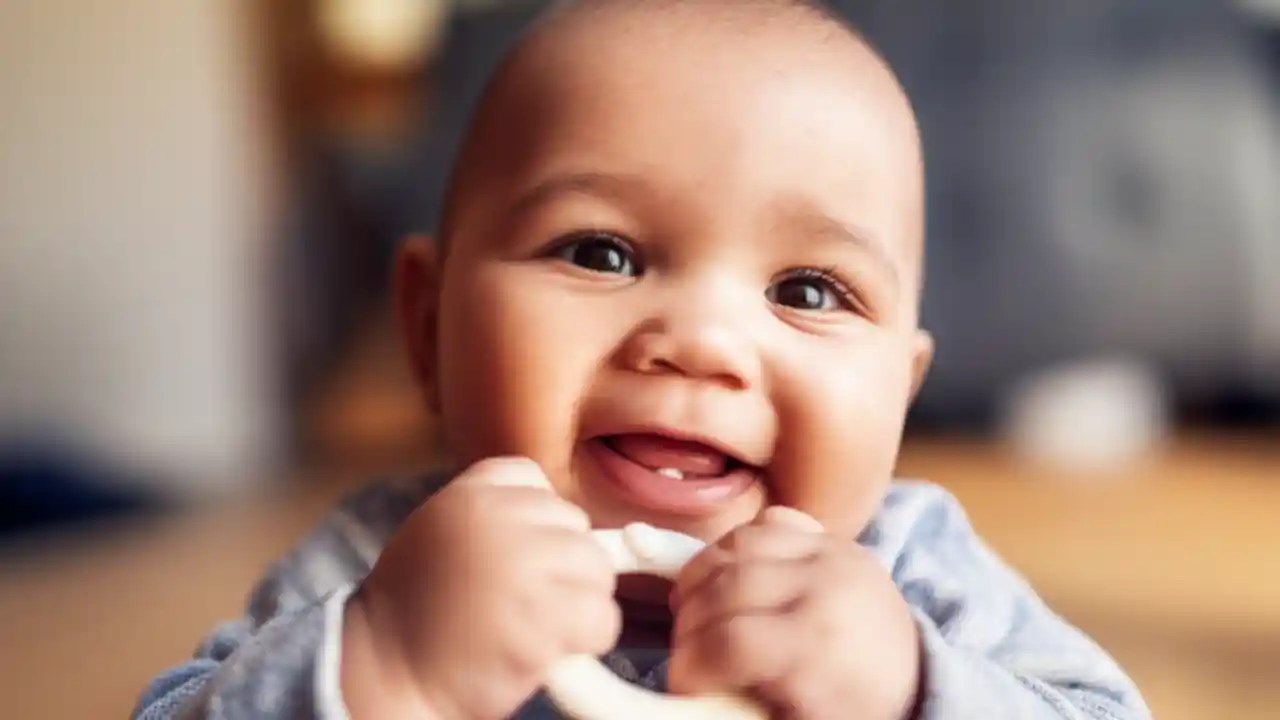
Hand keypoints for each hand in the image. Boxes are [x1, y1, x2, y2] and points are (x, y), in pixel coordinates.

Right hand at [342, 457, 620, 719]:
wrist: (384, 670)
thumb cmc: (416, 611)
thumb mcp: (440, 531)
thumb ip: (496, 517)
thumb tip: (569, 530)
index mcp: (472, 493)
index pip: (537, 484)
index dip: (536, 525)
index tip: (513, 560)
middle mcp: (501, 520)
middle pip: (578, 531)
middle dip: (564, 570)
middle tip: (527, 603)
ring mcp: (525, 566)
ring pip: (598, 574)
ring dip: (579, 606)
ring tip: (537, 628)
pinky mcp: (543, 618)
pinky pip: (601, 620)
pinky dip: (587, 640)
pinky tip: (547, 650)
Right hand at [669, 507, 920, 719]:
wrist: (916, 673)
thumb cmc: (852, 708)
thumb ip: (741, 705)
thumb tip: (690, 699)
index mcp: (821, 647)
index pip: (730, 643)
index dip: (690, 664)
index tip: (681, 682)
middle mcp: (826, 588)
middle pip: (725, 588)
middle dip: (689, 622)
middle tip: (685, 649)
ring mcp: (830, 553)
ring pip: (737, 544)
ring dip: (700, 577)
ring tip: (693, 610)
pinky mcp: (831, 537)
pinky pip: (765, 523)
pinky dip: (734, 545)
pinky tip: (725, 576)